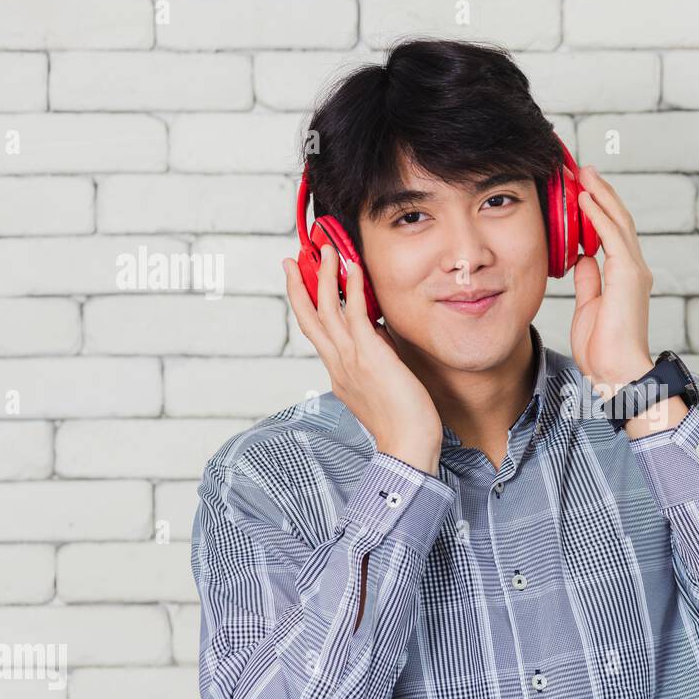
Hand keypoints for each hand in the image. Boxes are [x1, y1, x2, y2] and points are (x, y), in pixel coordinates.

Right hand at [283, 246, 442, 474]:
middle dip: (297, 286)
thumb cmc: (403, 425)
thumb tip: (380, 335)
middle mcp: (337, 365)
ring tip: (323, 250)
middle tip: (290, 260)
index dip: (306, 306)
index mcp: (338, 374)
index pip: (316, 334)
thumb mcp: (382, 387)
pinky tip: (351, 267)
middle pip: (308, 318)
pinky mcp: (369, 356)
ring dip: (323, 276)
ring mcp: (350, 360)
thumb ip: (376, 359)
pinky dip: (351, 288)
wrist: (407, 447)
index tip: (301, 286)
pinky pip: (356, 314)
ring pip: (326, 310)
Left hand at [570, 165, 654, 399]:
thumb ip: (588, 281)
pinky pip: (612, 237)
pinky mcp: (628, 275)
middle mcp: (634, 269)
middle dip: (601, 193)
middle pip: (618, 221)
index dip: (598, 210)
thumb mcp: (589, 307)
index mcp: (625, 277)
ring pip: (618, 222)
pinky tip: (585, 198)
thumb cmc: (603, 349)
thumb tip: (582, 258)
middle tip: (583, 170)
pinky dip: (598, 215)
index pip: (612, 234)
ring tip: (583, 173)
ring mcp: (634, 271)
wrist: (616, 372)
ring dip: (600, 195)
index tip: (582, 190)